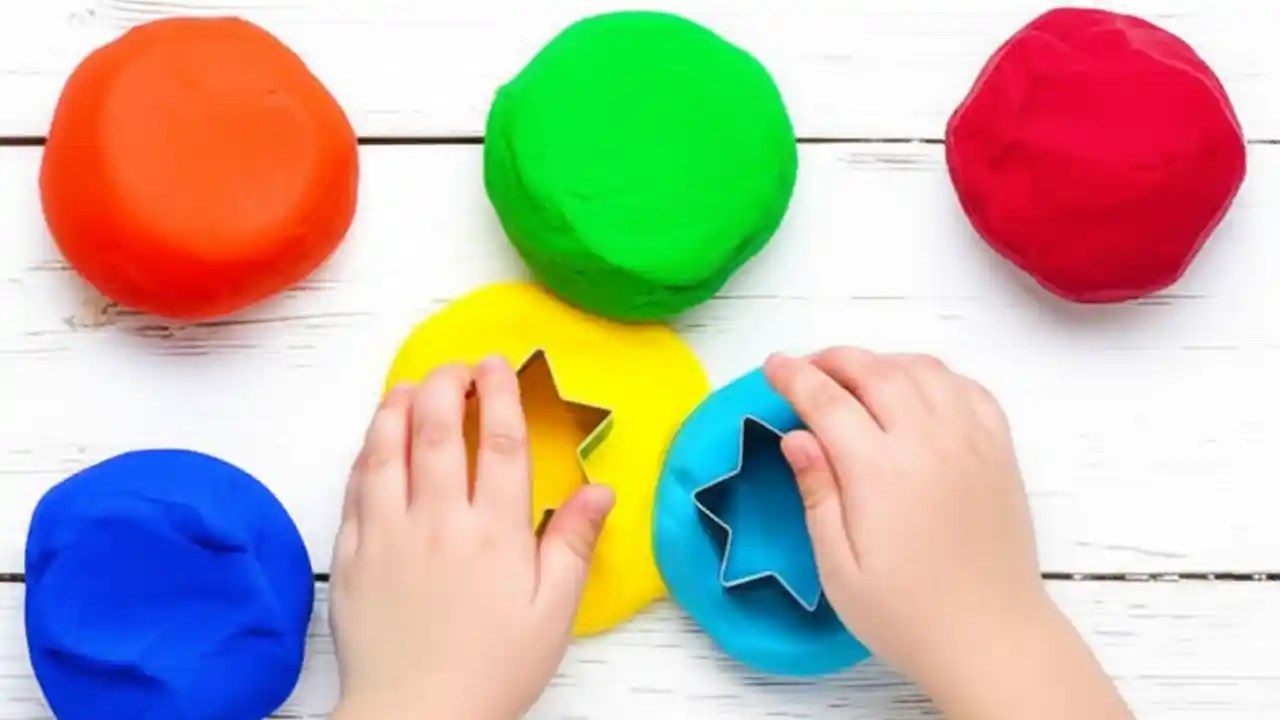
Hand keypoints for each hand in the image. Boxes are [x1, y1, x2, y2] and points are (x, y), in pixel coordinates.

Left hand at [330, 358, 614, 719]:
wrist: (416, 718)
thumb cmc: (492, 670)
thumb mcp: (552, 613)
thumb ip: (573, 544)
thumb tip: (600, 489)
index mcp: (494, 532)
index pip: (499, 440)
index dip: (499, 392)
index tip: (497, 364)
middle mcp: (438, 521)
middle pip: (436, 427)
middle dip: (447, 382)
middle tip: (458, 368)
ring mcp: (388, 533)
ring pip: (386, 447)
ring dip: (398, 404)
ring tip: (411, 385)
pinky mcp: (353, 553)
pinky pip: (355, 485)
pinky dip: (367, 450)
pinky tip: (376, 438)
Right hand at [765, 349, 1131, 719]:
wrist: (991, 638)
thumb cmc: (906, 615)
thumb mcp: (839, 569)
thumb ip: (817, 495)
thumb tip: (795, 437)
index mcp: (879, 471)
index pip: (827, 401)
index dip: (795, 377)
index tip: (773, 367)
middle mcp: (928, 442)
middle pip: (875, 371)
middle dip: (835, 359)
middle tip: (808, 367)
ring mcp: (971, 440)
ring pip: (923, 370)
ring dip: (883, 361)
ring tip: (857, 375)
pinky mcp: (1000, 450)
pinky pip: (968, 388)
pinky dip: (935, 375)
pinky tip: (918, 390)